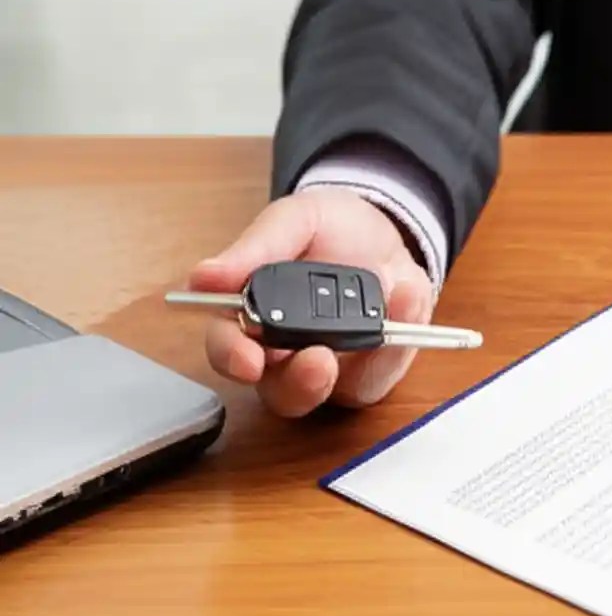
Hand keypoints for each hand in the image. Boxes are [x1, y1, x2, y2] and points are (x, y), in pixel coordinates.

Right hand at [188, 186, 434, 416]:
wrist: (386, 233)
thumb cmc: (329, 230)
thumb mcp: (296, 220)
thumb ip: (256, 248)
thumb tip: (203, 277)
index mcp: (253, 316)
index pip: (228, 347)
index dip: (231, 356)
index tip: (246, 359)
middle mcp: (285, 354)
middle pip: (278, 390)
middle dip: (297, 384)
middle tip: (318, 360)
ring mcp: (331, 368)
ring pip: (335, 395)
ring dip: (354, 370)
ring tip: (371, 334)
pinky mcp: (371, 372)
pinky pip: (380, 374)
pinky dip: (396, 342)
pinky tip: (406, 297)